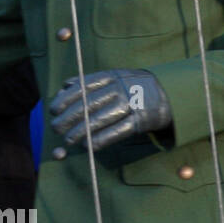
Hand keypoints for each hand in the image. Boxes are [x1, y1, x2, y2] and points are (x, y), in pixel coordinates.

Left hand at [49, 69, 171, 150]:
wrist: (171, 92)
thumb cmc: (133, 87)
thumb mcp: (114, 76)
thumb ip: (90, 82)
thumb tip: (63, 88)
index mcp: (111, 76)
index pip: (82, 86)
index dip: (65, 99)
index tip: (52, 110)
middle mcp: (120, 88)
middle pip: (88, 103)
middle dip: (68, 117)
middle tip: (55, 128)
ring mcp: (132, 104)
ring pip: (101, 119)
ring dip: (81, 132)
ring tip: (68, 140)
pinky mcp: (141, 120)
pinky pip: (118, 131)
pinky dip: (102, 140)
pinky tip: (90, 147)